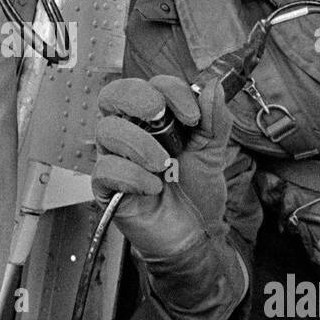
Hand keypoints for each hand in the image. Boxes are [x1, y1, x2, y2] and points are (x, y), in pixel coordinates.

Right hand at [93, 73, 232, 258]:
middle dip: (139, 99)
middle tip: (162, 118)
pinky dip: (132, 176)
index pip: (149, 85)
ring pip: (107, 130)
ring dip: (140, 143)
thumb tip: (212, 87)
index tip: (193, 116)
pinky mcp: (107, 188)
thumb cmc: (196, 191)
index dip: (171, 91)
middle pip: (112, 96)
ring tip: (164, 165)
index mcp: (152, 119)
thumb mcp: (213, 151)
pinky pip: (104, 170)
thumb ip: (214, 119)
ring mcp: (115, 158)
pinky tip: (153, 188)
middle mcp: (129, 132)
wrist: (195, 234)